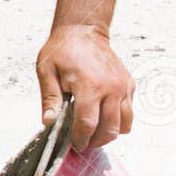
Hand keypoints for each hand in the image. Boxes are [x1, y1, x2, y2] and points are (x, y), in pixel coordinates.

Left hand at [36, 24, 134, 150]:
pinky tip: (103, 116)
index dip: (81, 139)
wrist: (83, 30)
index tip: (74, 145)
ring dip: (110, 134)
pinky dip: (119, 120)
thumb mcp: (46, 71)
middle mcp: (111, 88)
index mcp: (89, 86)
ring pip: (125, 124)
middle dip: (95, 141)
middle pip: (109, 129)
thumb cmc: (62, 50)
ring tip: (94, 133)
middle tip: (83, 143)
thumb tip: (48, 123)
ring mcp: (123, 86)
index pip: (88, 124)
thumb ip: (49, 99)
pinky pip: (129, 111)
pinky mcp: (129, 84)